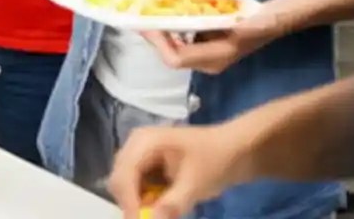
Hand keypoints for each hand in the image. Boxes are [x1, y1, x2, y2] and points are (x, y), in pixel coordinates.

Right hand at [109, 124, 245, 218]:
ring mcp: (139, 154)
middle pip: (119, 181)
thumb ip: (172, 204)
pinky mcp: (146, 164)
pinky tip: (163, 203)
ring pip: (126, 186)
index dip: (128, 203)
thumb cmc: (215, 160)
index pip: (123, 176)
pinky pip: (137, 187)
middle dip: (132, 204)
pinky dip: (147, 200)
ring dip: (139, 203)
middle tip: (149, 218)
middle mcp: (135, 146)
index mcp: (143, 142)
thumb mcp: (196, 184)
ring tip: (163, 209)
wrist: (234, 149)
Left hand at [141, 5, 287, 74]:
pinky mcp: (206, 47)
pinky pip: (180, 40)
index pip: (175, 58)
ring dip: (160, 31)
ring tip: (148, 12)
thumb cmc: (262, 20)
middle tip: (139, 14)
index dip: (158, 41)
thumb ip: (218, 22)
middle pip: (169, 54)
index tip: (147, 20)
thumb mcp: (242, 21)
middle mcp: (207, 63)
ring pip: (172, 47)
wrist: (277, 20)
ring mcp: (206, 57)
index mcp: (214, 60)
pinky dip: (171, 27)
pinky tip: (167, 12)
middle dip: (153, 35)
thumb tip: (188, 17)